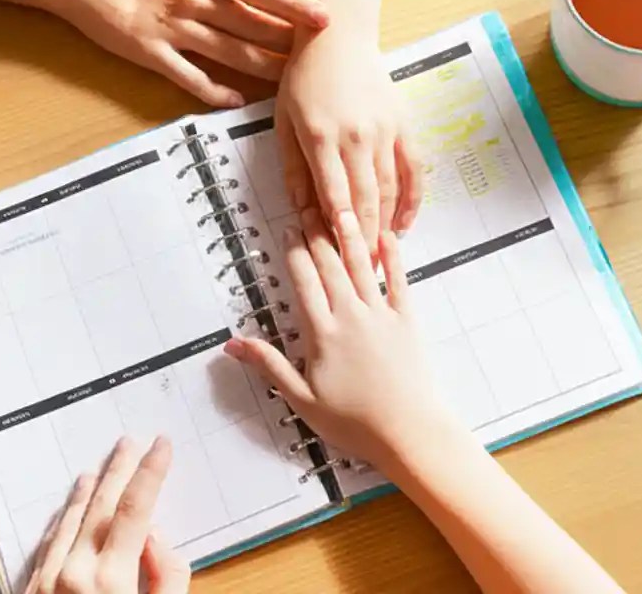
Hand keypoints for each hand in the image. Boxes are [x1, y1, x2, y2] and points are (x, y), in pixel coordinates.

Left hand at [25, 437, 188, 593]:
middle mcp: (73, 572)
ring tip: (96, 469)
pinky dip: (60, 522)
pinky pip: (45, 546)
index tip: (161, 446)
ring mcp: (45, 581)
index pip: (134, 509)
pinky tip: (64, 512)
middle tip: (128, 443)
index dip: (150, 473)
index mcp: (110, 579)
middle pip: (99, 506)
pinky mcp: (29, 591)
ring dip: (85, 492)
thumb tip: (155, 537)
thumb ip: (167, 579)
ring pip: (67, 522)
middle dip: (118, 470)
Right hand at [47, 0, 328, 107]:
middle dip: (288, 44)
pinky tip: (236, 101)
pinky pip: (189, 78)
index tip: (323, 17)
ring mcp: (172, 30)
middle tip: (317, 58)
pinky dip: (214, 91)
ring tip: (290, 82)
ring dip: (263, 70)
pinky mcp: (151, 54)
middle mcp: (191, 0)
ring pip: (229, 55)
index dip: (294, 5)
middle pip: (252, 27)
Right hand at [224, 209, 455, 467]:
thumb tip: (232, 345)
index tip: (288, 230)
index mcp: (323, 334)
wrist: (408, 432)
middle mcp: (350, 317)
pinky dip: (393, 258)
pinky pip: (398, 282)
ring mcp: (381, 316)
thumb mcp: (302, 399)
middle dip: (318, 236)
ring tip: (341, 210)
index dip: (295, 255)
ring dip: (350, 237)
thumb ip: (269, 366)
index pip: (304, 283)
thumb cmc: (354, 423)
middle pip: (330, 267)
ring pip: (361, 267)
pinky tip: (387, 237)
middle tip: (310, 208)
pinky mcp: (407, 322)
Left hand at [275, 28, 423, 253]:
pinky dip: (411, 201)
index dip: (338, 231)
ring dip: (385, 227)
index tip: (340, 260)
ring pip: (389, 190)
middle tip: (363, 274)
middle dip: (364, 241)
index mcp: (321, 135)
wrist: (339, 36)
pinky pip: (414, 171)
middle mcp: (356, 136)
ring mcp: (384, 131)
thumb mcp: (284, 122)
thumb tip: (301, 211)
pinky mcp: (403, 126)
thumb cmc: (304, 79)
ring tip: (380, 258)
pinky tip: (404, 226)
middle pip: (365, 200)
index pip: (333, 195)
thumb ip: (294, 168)